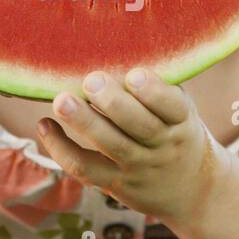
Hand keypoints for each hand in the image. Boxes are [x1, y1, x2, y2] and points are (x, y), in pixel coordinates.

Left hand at [34, 69, 231, 226]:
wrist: (193, 191)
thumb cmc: (177, 133)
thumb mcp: (180, 111)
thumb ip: (156, 88)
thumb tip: (115, 47)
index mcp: (182, 121)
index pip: (173, 107)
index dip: (154, 92)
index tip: (134, 74)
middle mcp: (163, 146)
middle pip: (139, 126)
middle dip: (113, 103)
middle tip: (91, 80)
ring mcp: (139, 168)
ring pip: (111, 146)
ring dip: (84, 122)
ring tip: (61, 100)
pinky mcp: (116, 185)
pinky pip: (85, 169)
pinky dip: (61, 148)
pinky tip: (44, 125)